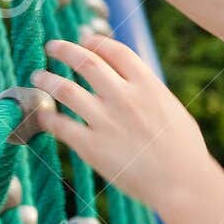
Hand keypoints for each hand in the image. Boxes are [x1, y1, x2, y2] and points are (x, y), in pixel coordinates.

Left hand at [27, 33, 212, 211]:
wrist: (183, 184)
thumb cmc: (185, 151)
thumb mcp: (173, 109)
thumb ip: (149, 92)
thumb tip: (135, 84)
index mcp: (147, 85)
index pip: (113, 50)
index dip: (94, 41)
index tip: (83, 40)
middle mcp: (124, 97)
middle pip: (85, 61)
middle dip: (64, 50)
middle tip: (52, 47)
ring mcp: (106, 121)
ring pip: (64, 89)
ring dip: (47, 79)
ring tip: (38, 77)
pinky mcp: (91, 147)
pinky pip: (59, 126)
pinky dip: (46, 117)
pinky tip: (42, 115)